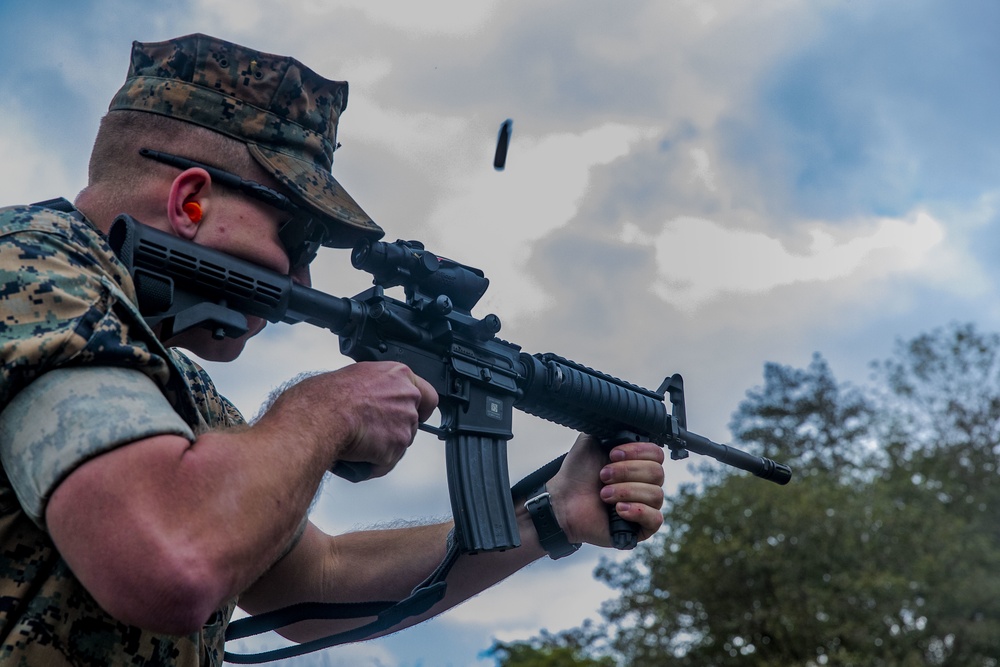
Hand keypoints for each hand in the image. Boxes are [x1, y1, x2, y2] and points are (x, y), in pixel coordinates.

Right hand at [263, 362, 437, 476]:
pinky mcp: (397, 446)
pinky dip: (373, 464)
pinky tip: (355, 457)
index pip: (427, 394)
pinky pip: (387, 462)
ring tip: (356, 443)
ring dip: (382, 448)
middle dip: (393, 430)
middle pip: (411, 421)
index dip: (421, 408)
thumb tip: (368, 398)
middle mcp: (407, 397)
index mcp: (398, 375)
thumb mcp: (354, 377)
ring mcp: (405, 422)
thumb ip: (374, 388)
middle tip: (369, 431)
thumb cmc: (326, 396)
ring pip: (399, 443)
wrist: (319, 416)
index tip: (417, 414)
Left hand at [545, 435, 664, 547]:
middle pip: (657, 473)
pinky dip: (638, 511)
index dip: (637, 452)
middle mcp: (645, 483)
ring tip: (603, 494)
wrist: (562, 501)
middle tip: (603, 475)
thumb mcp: (592, 441)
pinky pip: (656, 519)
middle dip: (626, 472)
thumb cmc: (577, 474)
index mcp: (638, 463)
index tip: (613, 454)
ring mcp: (644, 506)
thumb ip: (611, 429)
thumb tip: (627, 419)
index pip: (656, 453)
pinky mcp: (640, 528)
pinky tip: (618, 509)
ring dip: (626, 491)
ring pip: (655, 494)